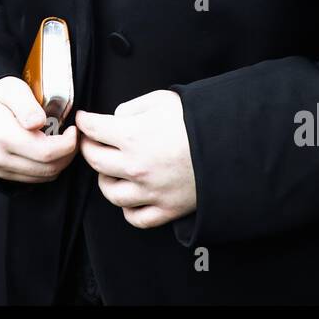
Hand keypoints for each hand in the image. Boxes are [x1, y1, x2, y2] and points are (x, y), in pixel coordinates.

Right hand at [0, 76, 77, 182]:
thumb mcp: (12, 89)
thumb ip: (26, 105)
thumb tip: (38, 123)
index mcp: (3, 135)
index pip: (47, 152)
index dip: (68, 144)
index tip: (74, 129)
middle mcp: (0, 157)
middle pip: (49, 167)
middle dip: (68, 153)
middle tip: (73, 135)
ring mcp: (0, 168)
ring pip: (45, 176)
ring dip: (61, 161)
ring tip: (62, 141)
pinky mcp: (3, 174)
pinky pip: (35, 178)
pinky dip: (48, 166)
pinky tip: (49, 149)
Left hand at [76, 90, 196, 229]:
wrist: (233, 147)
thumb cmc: (200, 120)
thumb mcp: (163, 100)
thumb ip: (133, 107)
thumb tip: (118, 117)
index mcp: (132, 136)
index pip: (93, 130)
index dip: (85, 122)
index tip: (84, 119)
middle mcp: (136, 167)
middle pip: (95, 161)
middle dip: (88, 148)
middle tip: (91, 142)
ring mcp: (150, 191)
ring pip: (110, 193)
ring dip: (105, 180)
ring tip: (110, 171)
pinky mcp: (167, 209)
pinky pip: (136, 217)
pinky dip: (129, 209)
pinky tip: (131, 196)